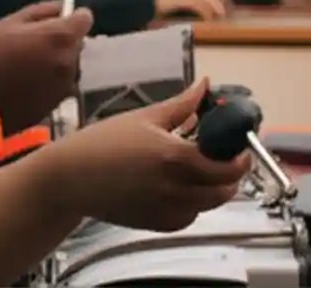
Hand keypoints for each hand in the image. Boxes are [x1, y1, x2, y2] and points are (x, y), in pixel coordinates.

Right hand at [0, 0, 93, 133]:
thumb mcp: (9, 23)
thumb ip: (42, 11)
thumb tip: (65, 5)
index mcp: (60, 36)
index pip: (85, 18)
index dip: (72, 15)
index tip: (56, 19)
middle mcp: (70, 60)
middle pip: (77, 41)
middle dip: (62, 38)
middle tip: (33, 43)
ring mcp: (67, 83)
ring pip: (70, 62)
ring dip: (58, 59)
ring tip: (28, 64)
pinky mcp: (61, 100)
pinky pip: (63, 81)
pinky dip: (53, 77)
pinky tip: (29, 81)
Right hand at [51, 79, 249, 231]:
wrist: (70, 178)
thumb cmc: (101, 144)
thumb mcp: (144, 117)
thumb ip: (182, 104)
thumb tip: (205, 86)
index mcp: (177, 158)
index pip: (230, 165)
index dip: (241, 154)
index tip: (237, 143)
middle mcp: (177, 189)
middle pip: (226, 189)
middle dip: (230, 172)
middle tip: (221, 155)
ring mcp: (168, 210)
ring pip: (210, 204)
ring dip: (213, 187)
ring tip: (197, 167)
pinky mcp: (158, 224)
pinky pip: (190, 216)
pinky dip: (193, 203)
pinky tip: (177, 185)